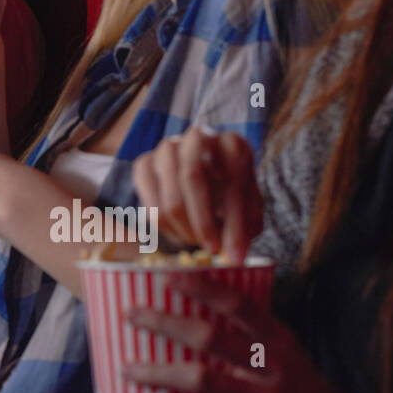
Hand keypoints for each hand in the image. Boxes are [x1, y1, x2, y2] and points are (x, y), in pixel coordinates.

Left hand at [123, 273, 340, 392]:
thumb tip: (191, 296)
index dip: (203, 287)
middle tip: (130, 312)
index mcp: (277, 338)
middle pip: (210, 339)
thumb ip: (247, 327)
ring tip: (127, 368)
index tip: (167, 275)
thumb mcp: (280, 347)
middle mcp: (269, 365)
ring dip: (159, 372)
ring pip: (201, 380)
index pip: (239, 304)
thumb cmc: (293, 377)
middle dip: (166, 323)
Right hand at [131, 128, 261, 263]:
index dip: (235, 221)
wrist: (205, 175)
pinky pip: (150, 206)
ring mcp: (166, 149)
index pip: (232, 178)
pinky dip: (166, 229)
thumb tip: (234, 254)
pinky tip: (180, 233)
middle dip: (204, 223)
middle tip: (212, 250)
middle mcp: (196, 138)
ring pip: (170, 198)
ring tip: (197, 242)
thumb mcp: (248, 204)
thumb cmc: (229, 191)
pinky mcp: (144, 164)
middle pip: (192, 178)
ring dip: (185, 230)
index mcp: (231, 143)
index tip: (235, 254)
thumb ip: (245, 225)